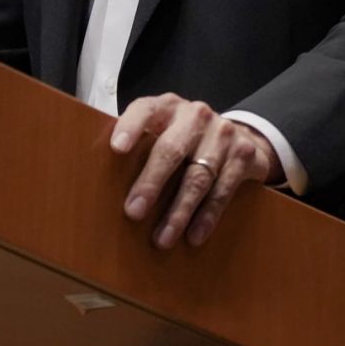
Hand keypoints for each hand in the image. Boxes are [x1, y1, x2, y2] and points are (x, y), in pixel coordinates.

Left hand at [111, 93, 281, 249]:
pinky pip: (223, 190)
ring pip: (198, 176)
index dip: (131, 127)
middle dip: (151, 183)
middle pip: (171, 149)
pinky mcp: (244, 154)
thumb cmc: (184, 139)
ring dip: (179, 211)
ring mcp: (223, 133)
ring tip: (162, 238)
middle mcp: (195, 115)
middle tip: (133, 212)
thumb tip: (100, 181)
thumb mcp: (162, 132)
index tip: (116, 148)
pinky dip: (207, 216)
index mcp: (167, 106)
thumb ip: (139, 146)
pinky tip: (194, 235)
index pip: (145, 110)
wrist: (241, 136)